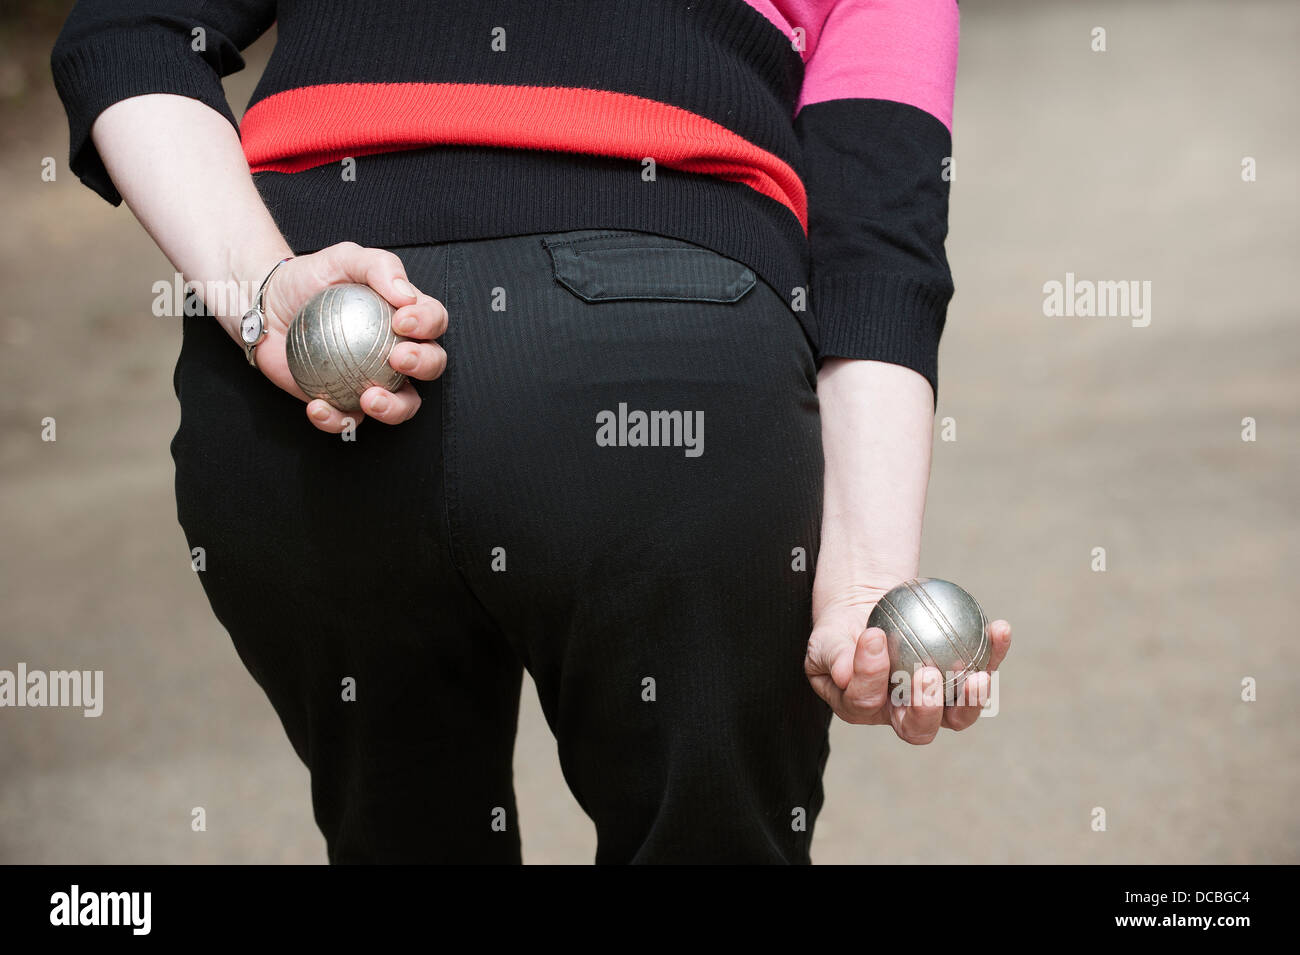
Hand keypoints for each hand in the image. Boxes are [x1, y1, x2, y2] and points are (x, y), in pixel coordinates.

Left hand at [241, 242, 448, 432]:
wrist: (266, 305)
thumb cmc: (309, 278)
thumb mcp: (344, 258)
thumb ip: (379, 266)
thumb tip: (406, 296)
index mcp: (405, 319)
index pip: (434, 322)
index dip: (429, 325)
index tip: (402, 321)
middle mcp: (397, 354)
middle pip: (430, 366)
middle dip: (424, 366)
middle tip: (397, 358)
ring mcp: (374, 381)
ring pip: (403, 405)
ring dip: (394, 408)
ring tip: (370, 398)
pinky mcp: (344, 403)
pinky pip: (348, 420)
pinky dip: (336, 420)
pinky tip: (318, 407)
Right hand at [805, 584, 1011, 743]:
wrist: (870, 612)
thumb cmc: (843, 629)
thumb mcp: (826, 638)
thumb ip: (833, 656)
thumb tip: (844, 674)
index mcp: (862, 709)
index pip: (865, 700)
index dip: (869, 673)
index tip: (872, 636)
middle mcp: (901, 715)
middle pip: (918, 728)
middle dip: (926, 708)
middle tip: (927, 674)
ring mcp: (936, 703)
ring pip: (956, 715)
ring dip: (970, 700)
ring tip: (976, 674)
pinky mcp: (961, 683)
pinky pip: (980, 671)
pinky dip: (993, 654)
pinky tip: (1000, 629)